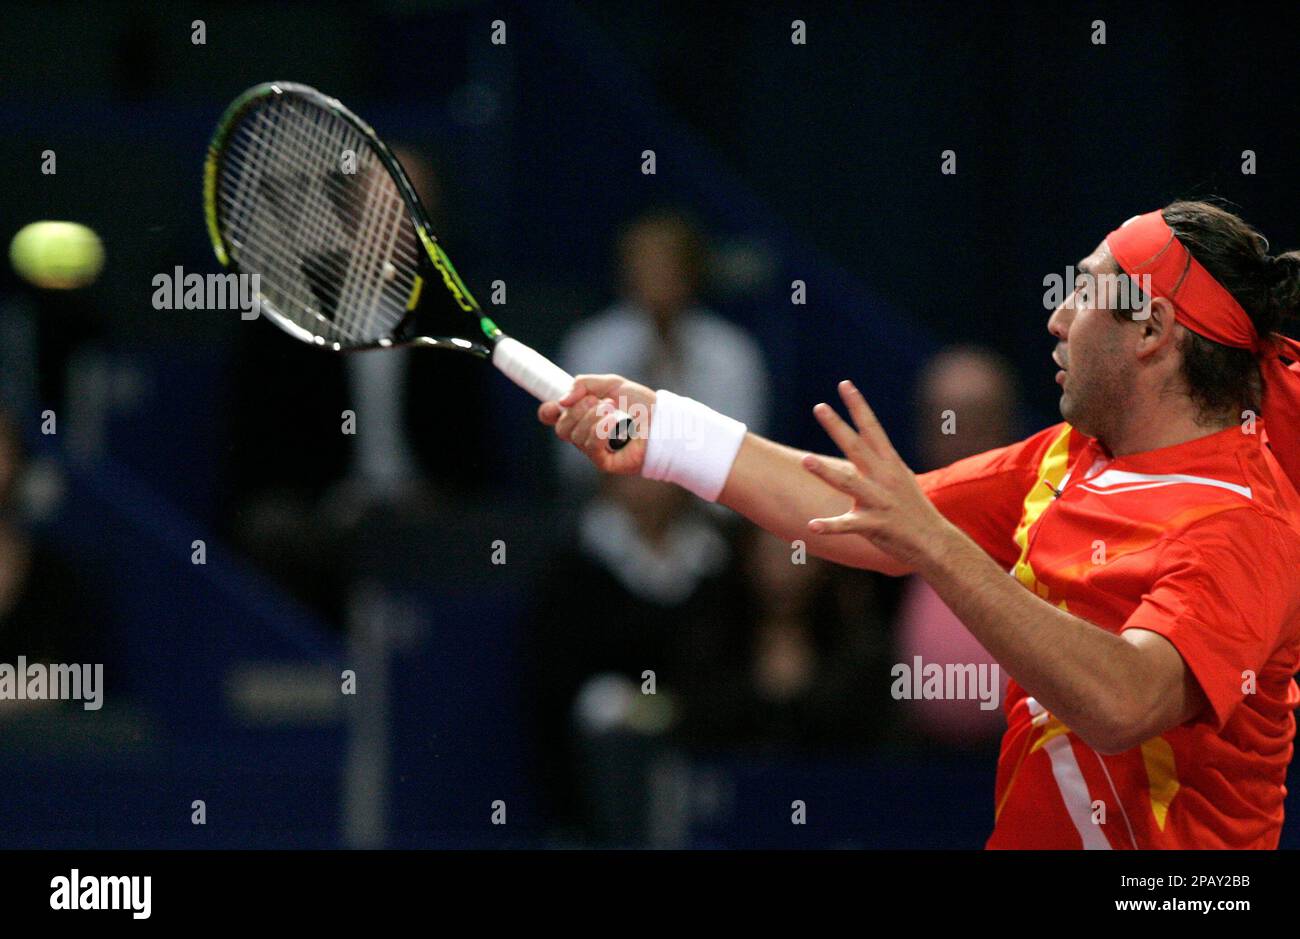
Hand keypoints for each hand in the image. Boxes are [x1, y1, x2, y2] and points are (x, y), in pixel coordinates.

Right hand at [538, 374, 653, 475]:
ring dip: (594, 417)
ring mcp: (593, 449)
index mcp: (581, 415)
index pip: (551, 417)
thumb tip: (561, 401)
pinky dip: (600, 430)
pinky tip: (615, 422)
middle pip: (561, 427)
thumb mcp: (611, 384)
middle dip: (578, 410)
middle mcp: (583, 434)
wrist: (663, 420)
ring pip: (574, 435)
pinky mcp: (604, 462)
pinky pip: (590, 446)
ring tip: (615, 412)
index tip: (558, 404)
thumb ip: (583, 384)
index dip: (548, 411)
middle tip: (600, 403)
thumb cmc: (641, 404)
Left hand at [800, 380, 952, 569]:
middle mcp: (884, 478)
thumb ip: (880, 458)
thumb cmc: (912, 508)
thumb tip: (864, 438)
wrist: (934, 542)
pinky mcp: (875, 525)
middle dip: (837, 427)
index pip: (872, 428)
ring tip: (805, 459)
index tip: (844, 384)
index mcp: (889, 464)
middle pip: (857, 448)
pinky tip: (812, 525)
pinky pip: (848, 525)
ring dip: (826, 471)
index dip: (858, 406)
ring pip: (849, 483)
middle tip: (820, 407)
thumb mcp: (900, 477)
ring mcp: (879, 501)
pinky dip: (830, 526)